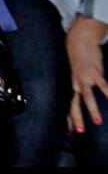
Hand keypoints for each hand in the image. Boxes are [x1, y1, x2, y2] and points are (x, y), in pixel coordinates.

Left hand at [67, 16, 107, 133]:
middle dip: (77, 118)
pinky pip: (103, 85)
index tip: (71, 130)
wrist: (78, 42)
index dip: (70, 117)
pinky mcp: (94, 72)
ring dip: (93, 109)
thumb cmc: (81, 60)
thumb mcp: (80, 75)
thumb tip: (83, 95)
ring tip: (98, 122)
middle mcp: (76, 83)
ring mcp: (84, 78)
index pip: (69, 104)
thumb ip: (83, 86)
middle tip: (80, 132)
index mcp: (73, 85)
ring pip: (87, 96)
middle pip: (74, 104)